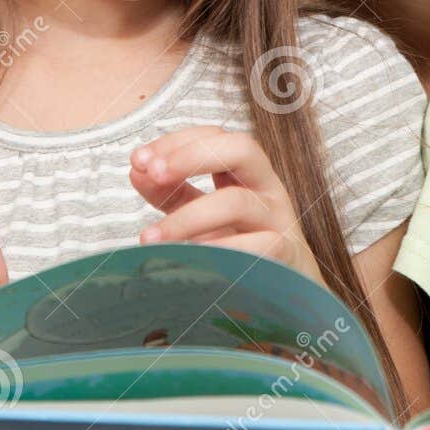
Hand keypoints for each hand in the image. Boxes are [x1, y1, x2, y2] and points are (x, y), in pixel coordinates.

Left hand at [129, 126, 323, 283]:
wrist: (292, 293)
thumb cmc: (246, 248)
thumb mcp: (207, 215)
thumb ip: (174, 192)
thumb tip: (137, 170)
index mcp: (248, 173)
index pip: (217, 136)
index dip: (177, 141)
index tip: (138, 160)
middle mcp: (268, 188)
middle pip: (241, 148)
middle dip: (191, 155)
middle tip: (152, 172)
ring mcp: (280, 220)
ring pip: (236, 202)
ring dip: (186, 217)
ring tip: (150, 238)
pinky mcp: (286, 255)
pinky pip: (255, 246)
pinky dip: (219, 251)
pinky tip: (190, 260)